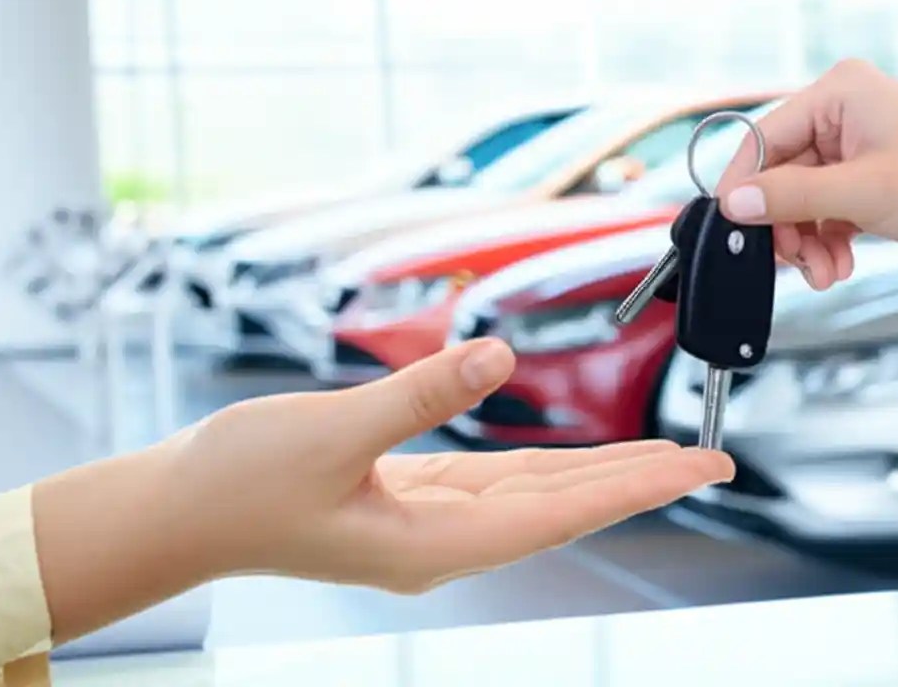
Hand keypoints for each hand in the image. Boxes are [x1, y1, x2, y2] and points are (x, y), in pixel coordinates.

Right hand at [34, 338, 733, 641]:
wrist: (182, 511)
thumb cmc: (241, 483)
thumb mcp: (331, 431)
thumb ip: (419, 395)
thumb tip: (495, 355)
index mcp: (434, 543)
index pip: (563, 510)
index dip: (638, 484)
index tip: (703, 466)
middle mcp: (446, 541)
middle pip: (567, 504)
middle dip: (643, 479)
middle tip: (715, 459)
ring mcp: (431, 525)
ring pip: (541, 493)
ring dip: (605, 473)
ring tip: (666, 459)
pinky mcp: (413, 499)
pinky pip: (502, 481)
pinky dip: (551, 465)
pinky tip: (579, 459)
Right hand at [715, 60, 897, 288]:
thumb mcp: (864, 193)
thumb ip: (792, 197)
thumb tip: (735, 202)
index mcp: (839, 93)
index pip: (764, 138)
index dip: (745, 187)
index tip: (734, 227)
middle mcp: (844, 112)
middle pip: (781, 174)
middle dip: (787, 226)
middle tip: (794, 264)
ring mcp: (857, 144)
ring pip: (802, 198)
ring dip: (807, 241)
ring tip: (825, 273)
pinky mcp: (870, 173)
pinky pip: (827, 208)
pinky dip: (827, 239)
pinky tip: (837, 265)